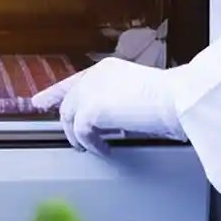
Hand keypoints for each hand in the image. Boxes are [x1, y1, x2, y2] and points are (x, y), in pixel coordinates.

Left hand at [30, 58, 186, 156]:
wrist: (179, 99)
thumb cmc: (172, 99)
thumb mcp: (138, 96)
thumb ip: (117, 103)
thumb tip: (110, 123)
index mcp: (107, 69)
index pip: (75, 82)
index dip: (56, 93)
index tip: (42, 102)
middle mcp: (95, 76)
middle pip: (68, 101)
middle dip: (64, 121)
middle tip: (71, 140)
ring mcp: (90, 91)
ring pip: (69, 118)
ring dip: (79, 137)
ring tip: (92, 148)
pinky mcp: (90, 110)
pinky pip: (81, 134)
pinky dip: (93, 145)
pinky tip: (105, 150)